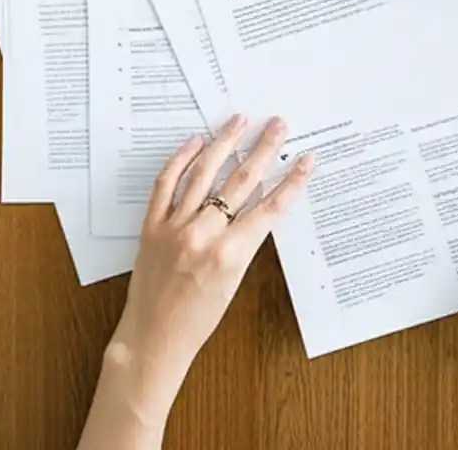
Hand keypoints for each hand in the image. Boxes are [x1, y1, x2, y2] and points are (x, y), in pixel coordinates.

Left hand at [81, 114, 313, 448]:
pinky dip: (180, 160)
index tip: (306, 160)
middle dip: (263, 149)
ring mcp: (174, 227)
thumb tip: (260, 203)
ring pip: (203, 174)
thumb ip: (246, 240)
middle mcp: (203, 235)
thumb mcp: (235, 280)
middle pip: (240, 182)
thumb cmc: (199, 318)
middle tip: (277, 125)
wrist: (154, 336)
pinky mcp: (151, 226)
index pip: (270, 207)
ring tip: (240, 120)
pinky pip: (166, 184)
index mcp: (230, 253)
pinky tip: (195, 142)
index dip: (292, 181)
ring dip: (225, 143)